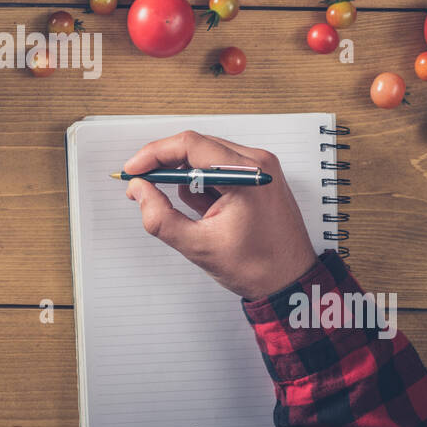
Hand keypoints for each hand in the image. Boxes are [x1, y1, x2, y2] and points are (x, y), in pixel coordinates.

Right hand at [122, 130, 318, 300]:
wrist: (292, 282)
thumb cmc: (258, 267)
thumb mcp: (199, 246)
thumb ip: (161, 217)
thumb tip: (139, 191)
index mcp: (247, 174)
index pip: (190, 145)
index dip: (154, 154)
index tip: (133, 170)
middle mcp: (257, 162)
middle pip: (196, 147)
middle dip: (166, 168)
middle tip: (143, 187)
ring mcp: (260, 168)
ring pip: (206, 158)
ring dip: (188, 181)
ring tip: (198, 217)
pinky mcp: (258, 177)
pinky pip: (219, 170)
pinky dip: (204, 187)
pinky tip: (210, 214)